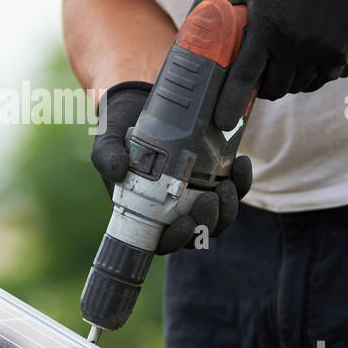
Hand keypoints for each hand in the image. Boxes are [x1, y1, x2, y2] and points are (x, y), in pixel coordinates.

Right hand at [92, 81, 253, 253]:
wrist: (141, 106)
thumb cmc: (121, 132)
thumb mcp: (108, 140)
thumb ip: (106, 155)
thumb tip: (116, 172)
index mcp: (145, 214)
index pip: (164, 242)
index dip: (178, 239)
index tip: (185, 222)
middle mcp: (173, 210)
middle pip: (198, 233)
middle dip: (209, 221)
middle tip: (210, 197)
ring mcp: (196, 195)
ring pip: (220, 218)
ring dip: (229, 208)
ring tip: (228, 184)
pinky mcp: (214, 178)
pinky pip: (234, 190)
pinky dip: (241, 182)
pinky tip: (241, 163)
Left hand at [193, 0, 347, 130]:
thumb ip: (213, 6)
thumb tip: (189, 32)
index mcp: (267, 26)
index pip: (244, 77)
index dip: (232, 103)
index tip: (223, 122)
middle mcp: (294, 43)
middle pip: (272, 88)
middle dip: (262, 87)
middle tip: (258, 72)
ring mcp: (321, 50)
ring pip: (296, 87)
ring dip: (286, 81)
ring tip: (283, 58)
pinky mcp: (341, 52)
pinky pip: (320, 80)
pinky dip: (309, 76)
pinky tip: (305, 56)